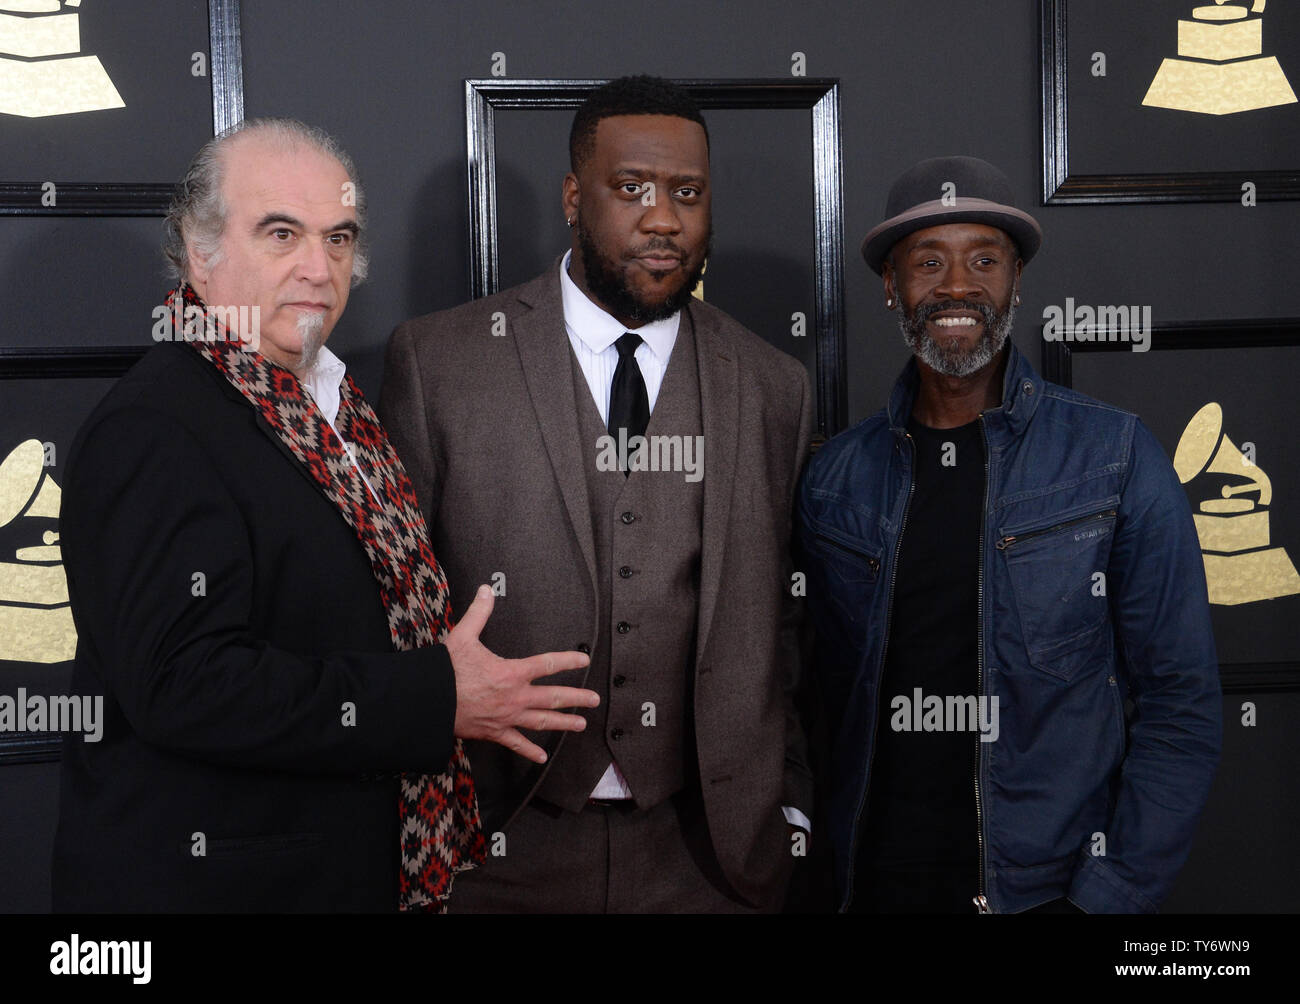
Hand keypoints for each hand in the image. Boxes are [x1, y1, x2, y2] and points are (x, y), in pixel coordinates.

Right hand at [443, 584, 597, 763]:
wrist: (429, 702)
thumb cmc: (446, 670)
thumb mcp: (463, 636)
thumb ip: (479, 613)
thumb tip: (486, 590)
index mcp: (512, 673)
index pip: (548, 664)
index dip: (569, 661)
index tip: (584, 660)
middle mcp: (515, 697)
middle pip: (553, 697)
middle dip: (577, 698)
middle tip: (595, 700)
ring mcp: (507, 717)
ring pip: (542, 721)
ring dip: (563, 723)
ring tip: (581, 724)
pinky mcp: (495, 733)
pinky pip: (516, 743)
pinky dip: (530, 751)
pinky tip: (542, 757)